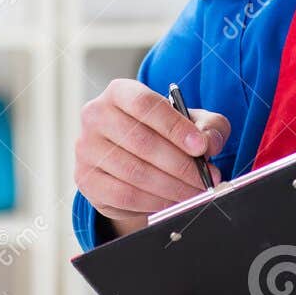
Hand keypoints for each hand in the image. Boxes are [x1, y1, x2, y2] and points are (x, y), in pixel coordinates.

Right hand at [74, 78, 229, 233]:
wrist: (131, 158)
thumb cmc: (162, 133)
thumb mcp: (190, 122)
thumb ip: (207, 126)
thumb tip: (210, 142)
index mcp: (118, 92)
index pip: (145, 105)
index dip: (176, 127)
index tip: (202, 147)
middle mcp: (95, 116)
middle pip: (142, 142)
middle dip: (181, 165)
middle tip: (206, 178)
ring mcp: (86, 148)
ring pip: (135, 173)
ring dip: (172, 187)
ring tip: (195, 192)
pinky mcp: (86, 179)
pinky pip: (124, 195)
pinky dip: (154, 202)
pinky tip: (172, 201)